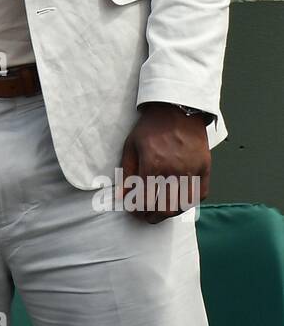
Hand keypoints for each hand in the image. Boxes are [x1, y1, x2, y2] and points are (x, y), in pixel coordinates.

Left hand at [118, 104, 210, 223]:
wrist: (177, 108)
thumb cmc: (151, 127)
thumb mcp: (131, 146)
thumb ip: (126, 173)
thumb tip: (121, 196)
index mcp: (153, 166)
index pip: (145, 201)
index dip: (138, 211)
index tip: (134, 212)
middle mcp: (173, 171)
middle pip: (164, 208)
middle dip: (153, 217)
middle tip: (147, 217)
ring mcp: (191, 170)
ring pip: (183, 204)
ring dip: (170, 213)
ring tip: (161, 212)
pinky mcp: (204, 167)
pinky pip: (200, 194)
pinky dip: (190, 202)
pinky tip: (180, 201)